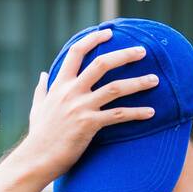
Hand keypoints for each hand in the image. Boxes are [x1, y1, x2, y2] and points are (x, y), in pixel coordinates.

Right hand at [13, 27, 159, 184]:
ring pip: (115, 88)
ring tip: (155, 80)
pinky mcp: (90, 124)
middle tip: (143, 51)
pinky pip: (119, 115)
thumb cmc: (39, 135)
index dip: (93, 40)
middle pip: (101, 64)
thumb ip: (42, 89)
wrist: (37, 158)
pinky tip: (151, 113)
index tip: (108, 33)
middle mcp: (71, 91)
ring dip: (138, 83)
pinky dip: (136, 113)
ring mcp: (81, 107)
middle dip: (124, 55)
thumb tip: (43, 74)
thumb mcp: (37, 107)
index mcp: (60, 84)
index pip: (76, 52)